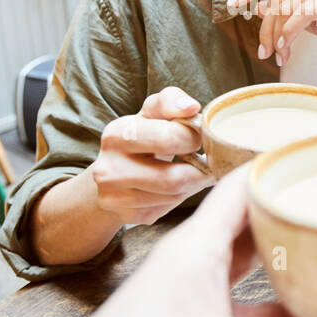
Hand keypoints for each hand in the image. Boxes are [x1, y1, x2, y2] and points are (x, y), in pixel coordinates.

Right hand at [92, 86, 215, 225]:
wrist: (117, 167)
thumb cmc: (144, 133)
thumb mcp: (153, 111)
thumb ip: (171, 101)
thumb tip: (191, 107)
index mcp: (116, 135)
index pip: (169, 139)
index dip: (194, 138)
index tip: (200, 137)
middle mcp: (108, 169)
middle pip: (173, 178)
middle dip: (199, 170)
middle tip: (208, 162)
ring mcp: (114, 196)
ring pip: (173, 196)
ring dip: (192, 184)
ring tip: (196, 172)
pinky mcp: (126, 215)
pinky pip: (166, 210)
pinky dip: (180, 198)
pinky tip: (179, 186)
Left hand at [227, 0, 316, 65]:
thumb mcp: (312, 20)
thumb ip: (290, 13)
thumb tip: (259, 10)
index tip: (231, 5)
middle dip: (266, 30)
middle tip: (266, 54)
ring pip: (286, 8)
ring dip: (278, 36)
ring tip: (281, 56)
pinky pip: (304, 13)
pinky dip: (291, 31)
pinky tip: (287, 47)